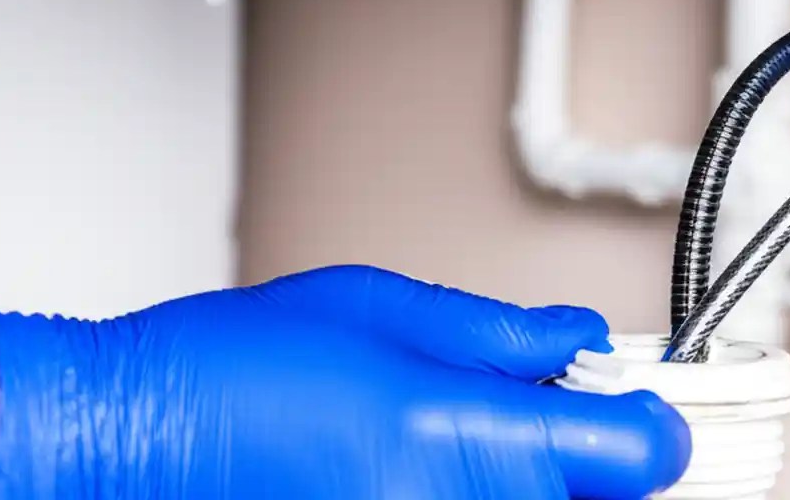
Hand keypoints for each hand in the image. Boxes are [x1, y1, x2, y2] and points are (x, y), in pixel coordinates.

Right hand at [0, 266, 689, 498]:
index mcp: (463, 443)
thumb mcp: (380, 309)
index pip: (640, 457)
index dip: (657, 422)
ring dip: (544, 482)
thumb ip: (499, 335)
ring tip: (479, 430)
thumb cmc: (233, 374)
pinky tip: (446, 467)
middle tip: (561, 405)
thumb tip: (575, 342)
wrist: (131, 446)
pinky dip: (491, 498)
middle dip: (601, 456)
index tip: (652, 401)